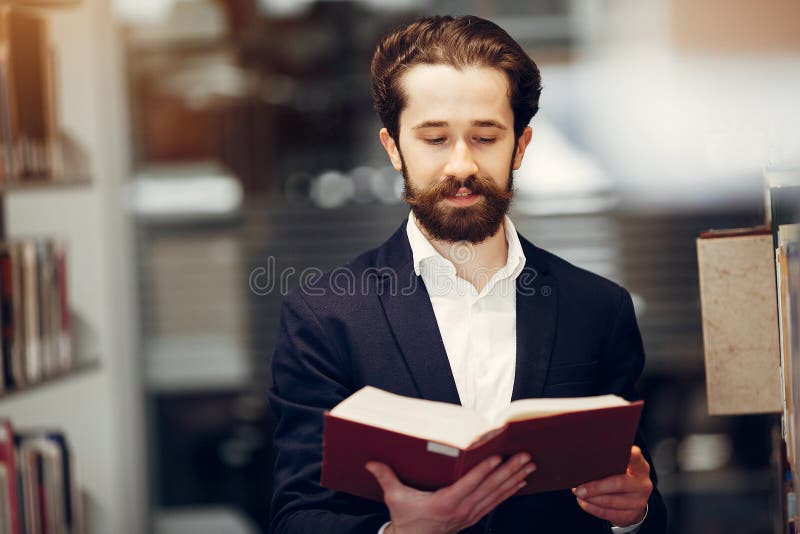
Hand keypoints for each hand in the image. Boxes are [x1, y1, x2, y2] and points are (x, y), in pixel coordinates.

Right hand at [365, 452, 535, 533]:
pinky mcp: (473, 517)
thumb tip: (371, 462)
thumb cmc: (405, 518)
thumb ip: (386, 477)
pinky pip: (495, 503)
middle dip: (509, 472)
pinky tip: (519, 482)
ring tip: (529, 466)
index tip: (498, 457)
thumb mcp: (394, 497)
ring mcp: (469, 515)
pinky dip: (508, 492)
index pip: (468, 484)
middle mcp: (461, 510)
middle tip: (525, 457)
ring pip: (496, 495)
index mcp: (444, 503)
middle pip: (489, 488)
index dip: (484, 471)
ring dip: (514, 480)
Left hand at [572, 445, 651, 526]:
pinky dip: (593, 508)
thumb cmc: (621, 476)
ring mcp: (639, 501)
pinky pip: (609, 514)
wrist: (634, 500)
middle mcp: (642, 484)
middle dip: (596, 486)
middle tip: (578, 487)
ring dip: (592, 498)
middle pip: (618, 484)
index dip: (631, 455)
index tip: (624, 451)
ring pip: (612, 501)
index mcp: (640, 467)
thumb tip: (584, 462)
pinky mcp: (632, 515)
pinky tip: (584, 502)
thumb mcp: (622, 466)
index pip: (636, 458)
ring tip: (578, 493)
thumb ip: (611, 461)